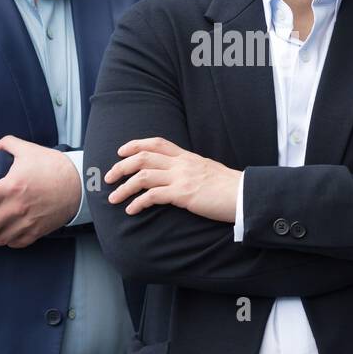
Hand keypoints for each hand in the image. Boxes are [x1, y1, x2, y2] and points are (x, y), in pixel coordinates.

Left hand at [0, 135, 80, 247]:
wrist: (79, 184)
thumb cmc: (51, 165)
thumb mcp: (26, 149)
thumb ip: (3, 146)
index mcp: (9, 188)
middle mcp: (15, 209)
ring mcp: (25, 223)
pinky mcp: (36, 232)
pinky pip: (13, 243)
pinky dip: (4, 241)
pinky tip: (0, 235)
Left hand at [104, 137, 240, 222]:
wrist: (243, 195)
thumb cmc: (229, 187)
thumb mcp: (207, 170)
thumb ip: (190, 169)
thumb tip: (178, 175)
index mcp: (187, 156)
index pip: (156, 143)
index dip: (135, 144)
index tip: (121, 151)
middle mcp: (181, 164)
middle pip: (143, 157)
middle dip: (121, 166)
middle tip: (108, 178)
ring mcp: (181, 178)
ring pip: (143, 176)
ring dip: (124, 187)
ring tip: (113, 198)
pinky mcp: (183, 195)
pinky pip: (152, 196)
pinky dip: (138, 203)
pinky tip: (131, 210)